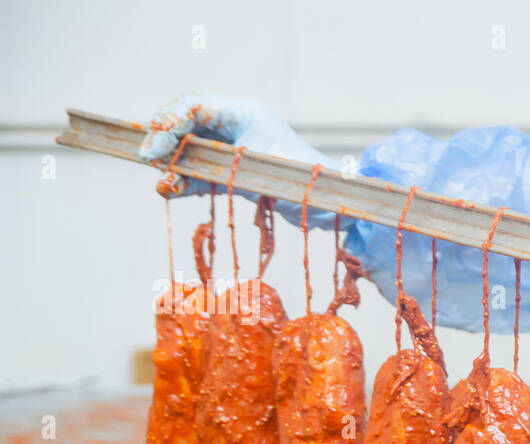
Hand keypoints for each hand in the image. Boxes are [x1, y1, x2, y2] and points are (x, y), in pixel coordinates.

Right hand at [139, 92, 340, 227]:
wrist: (332, 202)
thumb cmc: (308, 180)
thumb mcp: (262, 169)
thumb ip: (218, 169)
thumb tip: (174, 176)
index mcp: (244, 113)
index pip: (195, 105)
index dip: (169, 122)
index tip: (155, 148)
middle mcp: (235, 125)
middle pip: (185, 121)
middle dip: (163, 138)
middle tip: (148, 158)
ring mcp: (233, 148)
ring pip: (189, 147)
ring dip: (171, 162)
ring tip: (160, 181)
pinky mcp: (234, 172)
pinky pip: (200, 172)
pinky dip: (184, 180)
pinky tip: (170, 190)